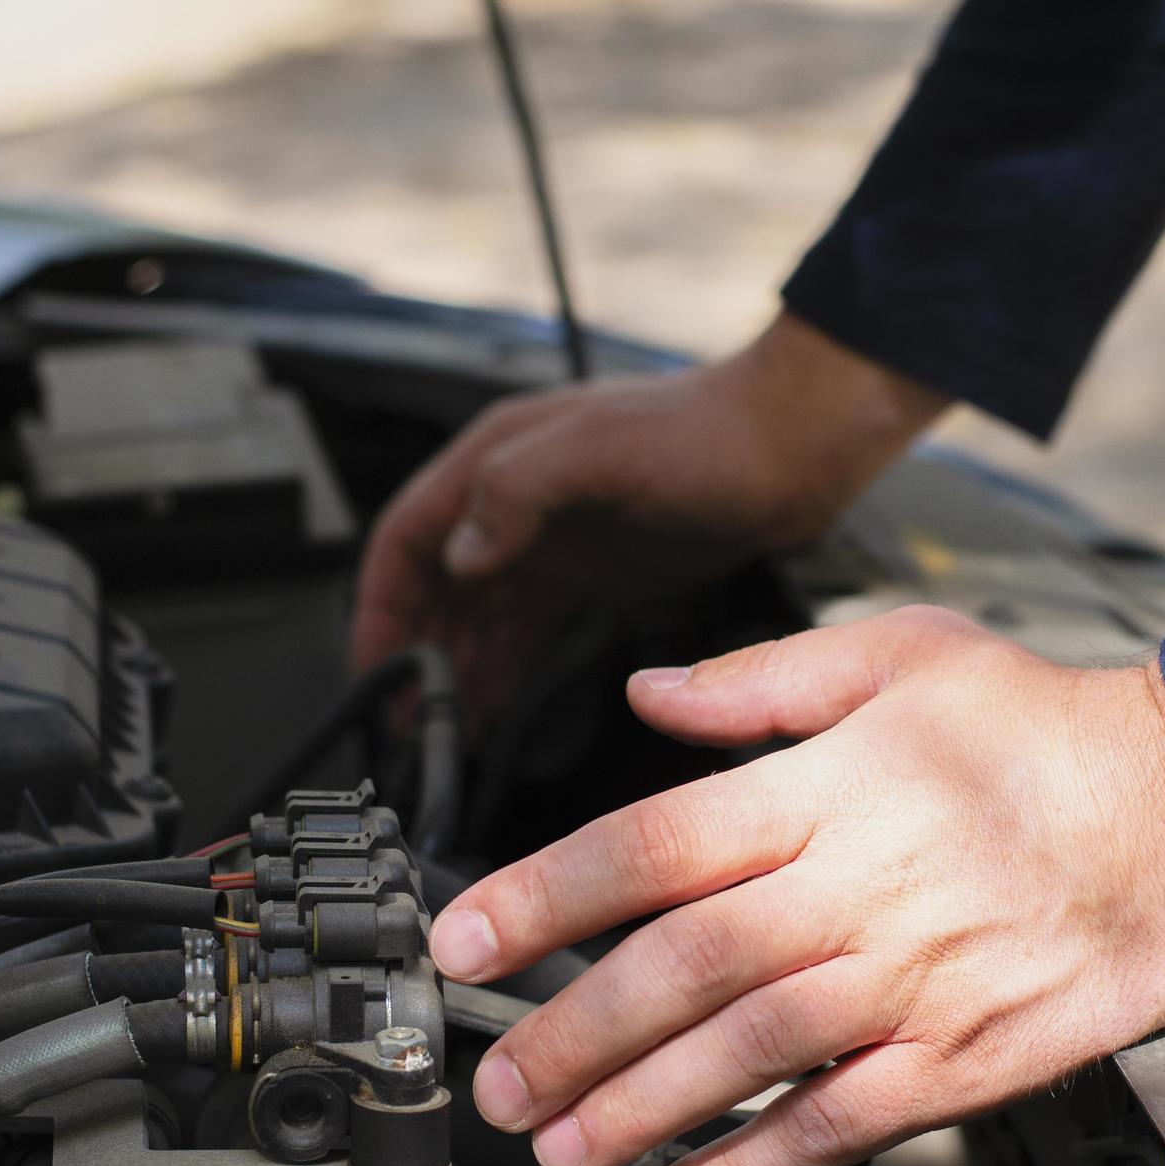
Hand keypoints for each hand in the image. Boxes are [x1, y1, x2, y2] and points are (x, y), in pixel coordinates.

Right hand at [350, 312, 943, 708]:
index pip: (407, 538)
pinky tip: (493, 711)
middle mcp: (514, 501)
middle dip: (410, 654)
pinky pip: (527, 632)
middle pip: (434, 587)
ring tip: (442, 734)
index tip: (372, 669)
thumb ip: (516, 493)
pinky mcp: (593, 575)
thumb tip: (460, 556)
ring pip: (477, 617)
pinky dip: (503, 671)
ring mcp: (553, 541)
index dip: (381, 605)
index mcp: (496, 459)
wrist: (791, 447)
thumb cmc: (704, 431)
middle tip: (403, 725)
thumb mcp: (597, 450)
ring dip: (453, 672)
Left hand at [425, 607, 1164, 1165]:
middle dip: (567, 1034)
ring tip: (557, 1151)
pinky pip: (837, 1128)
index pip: (648, 848)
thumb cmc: (1045, 730)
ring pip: (743, 1057)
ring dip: (635, 1113)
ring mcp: (906, 984)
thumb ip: (760, 681)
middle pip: (677, 970)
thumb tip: (647, 692)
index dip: (543, 899)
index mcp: (820, 792)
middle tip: (491, 1086)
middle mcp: (850, 891)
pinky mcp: (960, 1060)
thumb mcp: (901, 657)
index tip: (462, 943)